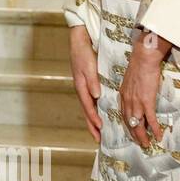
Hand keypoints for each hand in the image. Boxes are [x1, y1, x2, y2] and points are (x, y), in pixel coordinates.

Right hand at [68, 25, 101, 142]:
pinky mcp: (87, 83)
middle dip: (92, 126)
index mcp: (81, 87)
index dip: (94, 119)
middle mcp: (82, 89)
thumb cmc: (83, 53)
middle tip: (98, 139)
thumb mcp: (88, 67)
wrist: (79, 41)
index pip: (88, 107)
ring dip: (93, 120)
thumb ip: (92, 82)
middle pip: (87, 111)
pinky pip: (91, 101)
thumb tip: (96, 97)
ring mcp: (83, 87)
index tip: (100, 129)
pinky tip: (99, 113)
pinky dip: (94, 110)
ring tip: (99, 131)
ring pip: (89, 108)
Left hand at [120, 29, 170, 146]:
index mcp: (123, 95)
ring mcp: (136, 102)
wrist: (143, 59)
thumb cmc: (139, 66)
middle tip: (139, 143)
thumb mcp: (131, 80)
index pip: (123, 114)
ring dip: (142, 135)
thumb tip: (138, 93)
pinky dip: (154, 129)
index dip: (127, 124)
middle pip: (129, 122)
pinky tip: (158, 136)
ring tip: (146, 144)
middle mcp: (127, 101)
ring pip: (138, 124)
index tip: (130, 132)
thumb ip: (132, 89)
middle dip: (134, 134)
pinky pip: (150, 119)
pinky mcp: (146, 101)